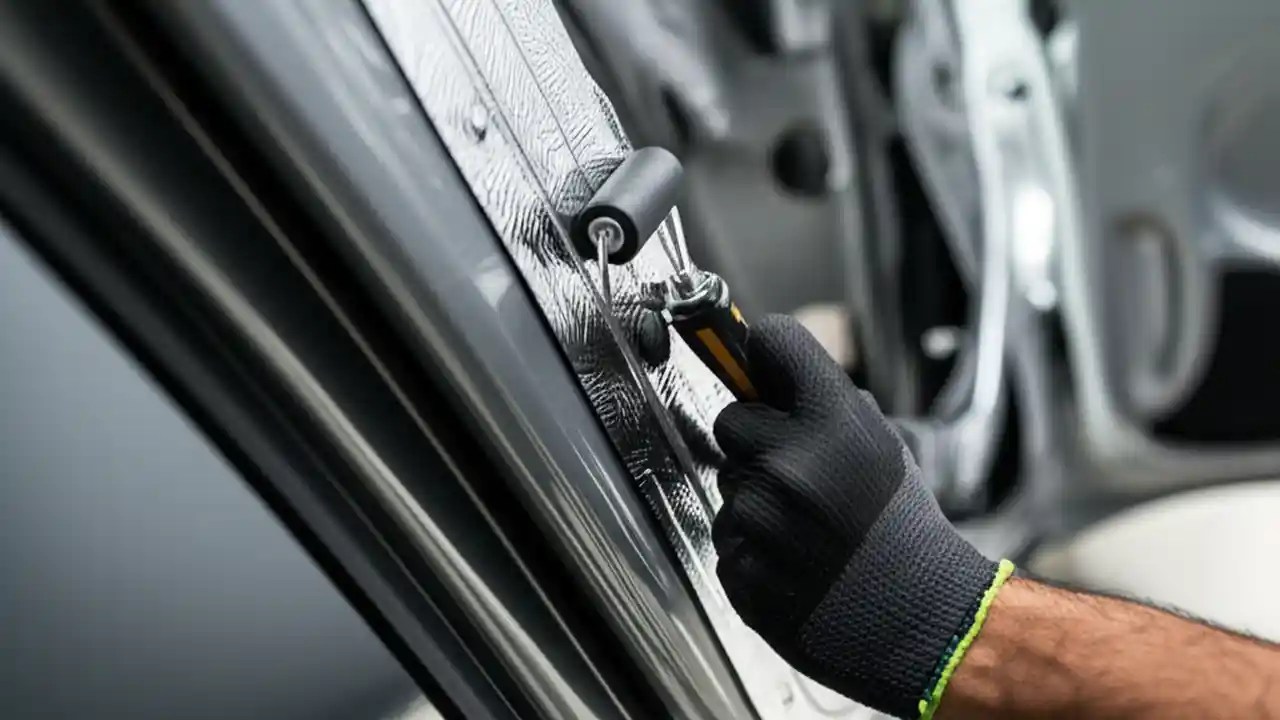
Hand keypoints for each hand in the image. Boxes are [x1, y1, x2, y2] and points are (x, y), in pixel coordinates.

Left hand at [712, 315, 1010, 718]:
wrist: (921, 622)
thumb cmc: (903, 529)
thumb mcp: (885, 446)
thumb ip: (830, 406)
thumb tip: (769, 371)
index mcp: (834, 422)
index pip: (771, 340)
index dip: (766, 353)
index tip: (764, 366)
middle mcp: (789, 462)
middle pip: (730, 418)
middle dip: (757, 439)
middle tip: (797, 471)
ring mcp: (758, 519)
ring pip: (729, 483)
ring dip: (756, 497)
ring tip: (806, 528)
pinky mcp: (738, 567)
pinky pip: (728, 535)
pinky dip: (753, 546)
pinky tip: (793, 561)